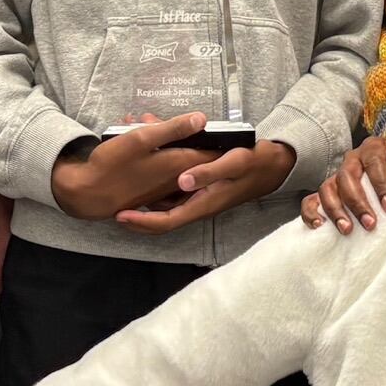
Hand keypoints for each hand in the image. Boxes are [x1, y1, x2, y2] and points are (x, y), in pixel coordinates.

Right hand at [51, 114, 211, 219]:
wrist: (86, 194)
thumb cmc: (111, 165)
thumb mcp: (141, 138)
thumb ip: (174, 128)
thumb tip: (202, 119)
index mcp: (178, 165)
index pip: (210, 151)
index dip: (210, 135)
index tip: (204, 122)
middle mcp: (175, 179)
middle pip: (187, 149)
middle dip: (175, 130)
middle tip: (150, 118)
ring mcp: (163, 186)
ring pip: (171, 155)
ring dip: (159, 138)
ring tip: (135, 123)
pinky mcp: (150, 190)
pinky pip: (158, 165)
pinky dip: (150, 151)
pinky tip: (131, 139)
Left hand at [115, 140, 295, 234]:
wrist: (273, 166)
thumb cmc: (254, 164)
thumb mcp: (233, 163)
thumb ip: (207, 172)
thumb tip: (181, 180)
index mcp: (203, 204)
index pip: (166, 222)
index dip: (142, 222)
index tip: (121, 216)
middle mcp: (197, 205)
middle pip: (160, 216)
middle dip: (137, 212)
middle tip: (113, 204)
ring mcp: (198, 198)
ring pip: (166, 203)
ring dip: (145, 196)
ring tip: (124, 185)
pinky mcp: (200, 189)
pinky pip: (174, 192)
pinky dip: (158, 184)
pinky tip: (148, 169)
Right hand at [298, 135, 385, 234]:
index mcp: (374, 148)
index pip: (375, 162)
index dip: (381, 184)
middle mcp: (352, 159)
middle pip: (348, 177)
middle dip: (358, 202)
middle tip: (371, 223)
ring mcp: (337, 174)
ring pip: (327, 187)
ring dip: (336, 210)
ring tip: (348, 230)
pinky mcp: (326, 190)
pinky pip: (311, 199)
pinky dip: (312, 212)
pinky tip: (319, 226)